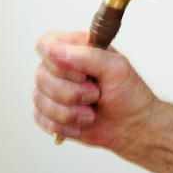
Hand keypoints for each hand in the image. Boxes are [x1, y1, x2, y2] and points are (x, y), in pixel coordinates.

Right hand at [33, 31, 156, 148]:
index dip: (60, 63)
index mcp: (74, 49)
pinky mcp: (48, 113)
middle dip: (72, 92)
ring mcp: (51, 91)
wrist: (134, 127)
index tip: (84, 75)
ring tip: (91, 113)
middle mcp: (58, 68)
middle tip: (96, 94)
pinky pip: (41, 119)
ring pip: (39, 99)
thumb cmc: (129, 95)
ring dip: (71, 112)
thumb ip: (87, 55)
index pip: (45, 45)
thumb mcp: (117, 68)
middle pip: (40, 76)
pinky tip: (82, 123)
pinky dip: (66, 126)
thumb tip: (52, 50)